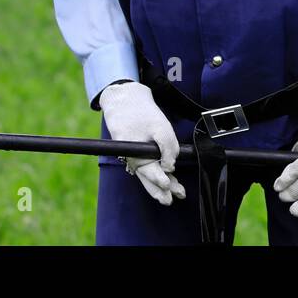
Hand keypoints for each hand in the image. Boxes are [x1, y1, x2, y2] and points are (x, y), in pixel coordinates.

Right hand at [98, 81, 185, 205]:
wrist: (124, 97)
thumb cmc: (140, 111)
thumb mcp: (160, 126)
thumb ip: (168, 147)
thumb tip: (170, 166)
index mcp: (136, 154)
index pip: (150, 173)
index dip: (161, 181)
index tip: (169, 186)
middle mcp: (133, 158)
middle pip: (148, 178)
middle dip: (161, 190)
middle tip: (172, 200)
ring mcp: (134, 154)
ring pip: (147, 174)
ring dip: (160, 184)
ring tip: (173, 194)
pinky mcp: (137, 150)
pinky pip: (146, 165)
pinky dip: (156, 173)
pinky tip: (166, 178)